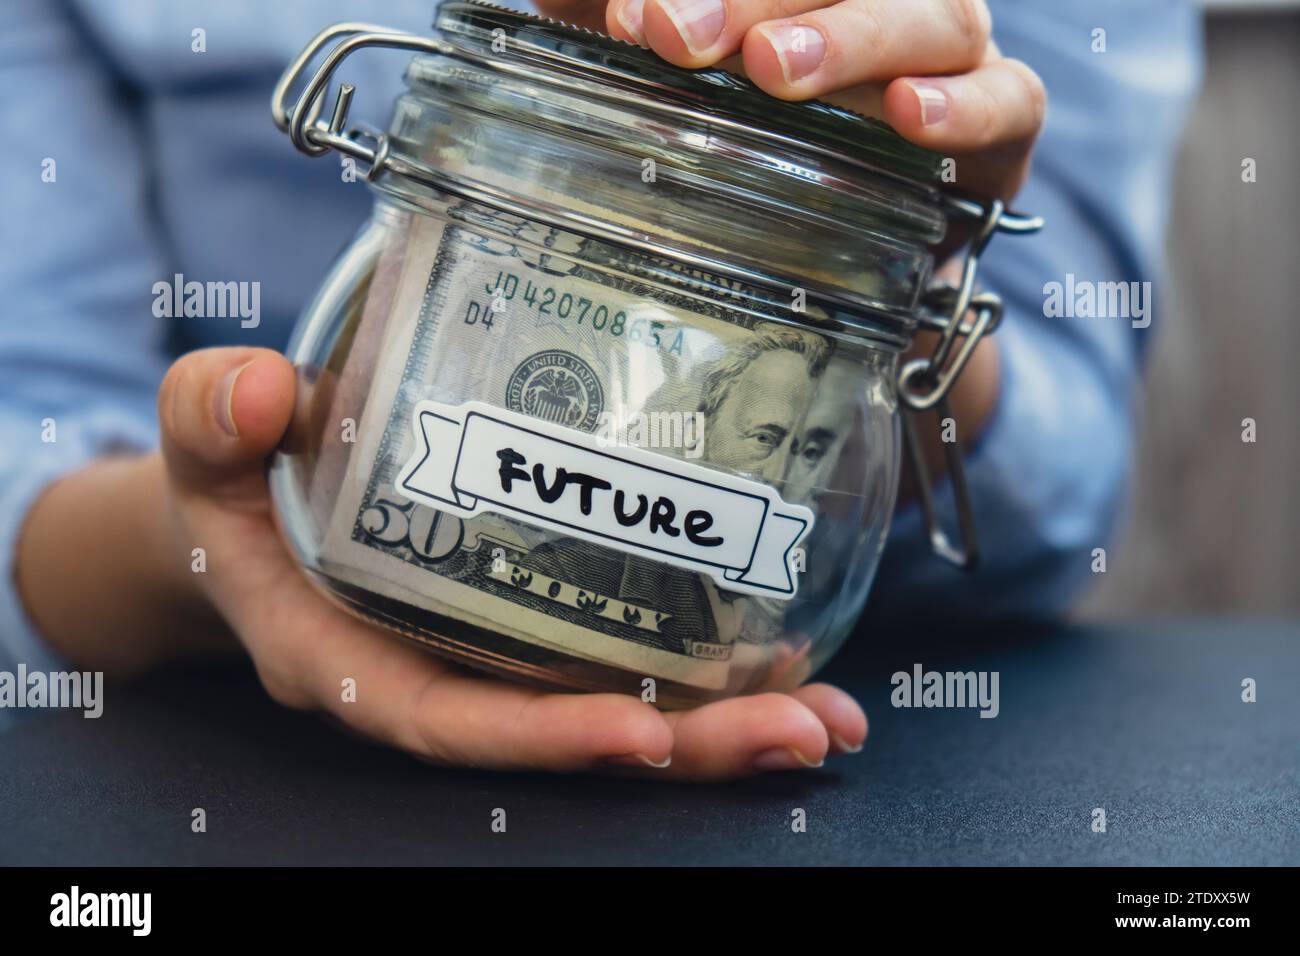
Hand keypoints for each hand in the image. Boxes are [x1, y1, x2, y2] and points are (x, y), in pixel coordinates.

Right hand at [152, 346, 866, 779]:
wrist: (262, 500)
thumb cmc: (237, 480)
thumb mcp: (207, 445)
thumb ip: (212, 418)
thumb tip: (257, 387)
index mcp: (351, 659)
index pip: (447, 720)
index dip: (542, 738)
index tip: (643, 733)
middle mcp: (438, 676)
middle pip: (563, 736)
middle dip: (684, 748)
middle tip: (794, 734)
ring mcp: (494, 655)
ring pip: (612, 711)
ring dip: (724, 722)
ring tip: (827, 717)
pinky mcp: (532, 622)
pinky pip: (625, 659)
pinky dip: (711, 670)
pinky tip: (793, 660)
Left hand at [538, 0, 1045, 202]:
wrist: (823, 278)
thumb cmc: (739, 158)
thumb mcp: (652, 83)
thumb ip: (599, 18)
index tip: (631, 18)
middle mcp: (881, 3)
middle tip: (675, 38)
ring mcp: (949, 53)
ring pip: (934, 12)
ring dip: (850, 36)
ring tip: (774, 75)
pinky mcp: (1000, 128)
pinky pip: (1011, 100)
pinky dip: (966, 104)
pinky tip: (908, 118)